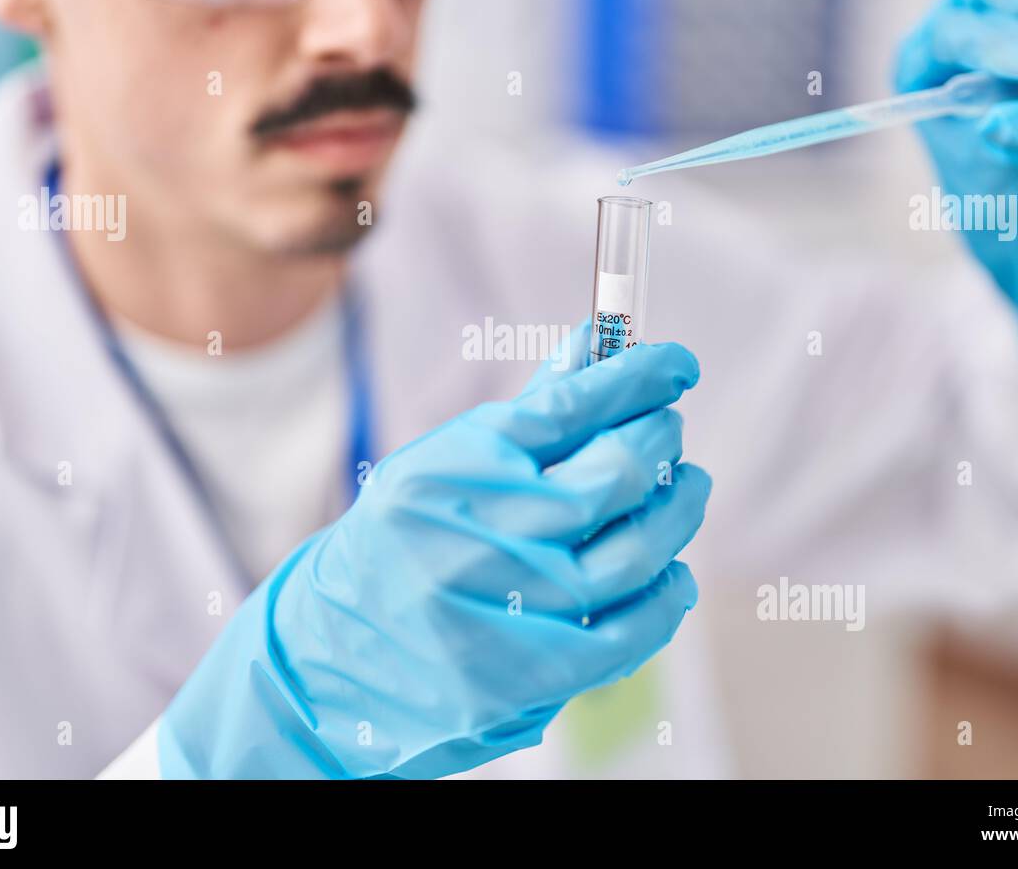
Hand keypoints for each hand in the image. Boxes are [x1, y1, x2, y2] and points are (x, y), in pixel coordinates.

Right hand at [157, 331, 708, 777]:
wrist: (333, 656)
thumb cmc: (400, 543)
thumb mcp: (445, 462)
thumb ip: (532, 411)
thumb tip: (600, 343)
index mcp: (458, 468)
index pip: (571, 406)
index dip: (639, 378)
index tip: (676, 365)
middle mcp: (482, 533)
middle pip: (614, 474)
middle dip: (659, 440)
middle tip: (668, 430)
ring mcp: (510, 608)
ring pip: (637, 551)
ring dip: (678, 509)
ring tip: (684, 486)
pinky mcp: (531, 673)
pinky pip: (632, 629)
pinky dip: (668, 596)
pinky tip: (673, 571)